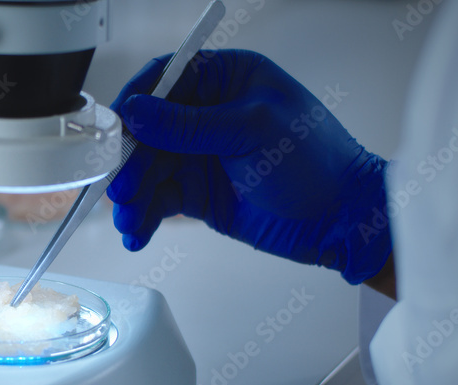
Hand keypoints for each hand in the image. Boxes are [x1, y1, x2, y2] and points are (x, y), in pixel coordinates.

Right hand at [108, 49, 390, 283]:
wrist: (341, 219)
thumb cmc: (317, 162)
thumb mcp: (251, 131)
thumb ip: (189, 125)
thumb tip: (137, 113)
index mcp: (227, 80)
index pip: (166, 79)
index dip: (136, 102)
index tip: (116, 130)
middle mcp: (209, 114)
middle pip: (149, 131)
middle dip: (131, 163)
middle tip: (123, 188)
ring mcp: (202, 155)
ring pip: (149, 170)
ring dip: (134, 196)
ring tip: (130, 220)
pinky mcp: (199, 193)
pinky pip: (160, 200)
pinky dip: (146, 217)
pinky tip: (139, 232)